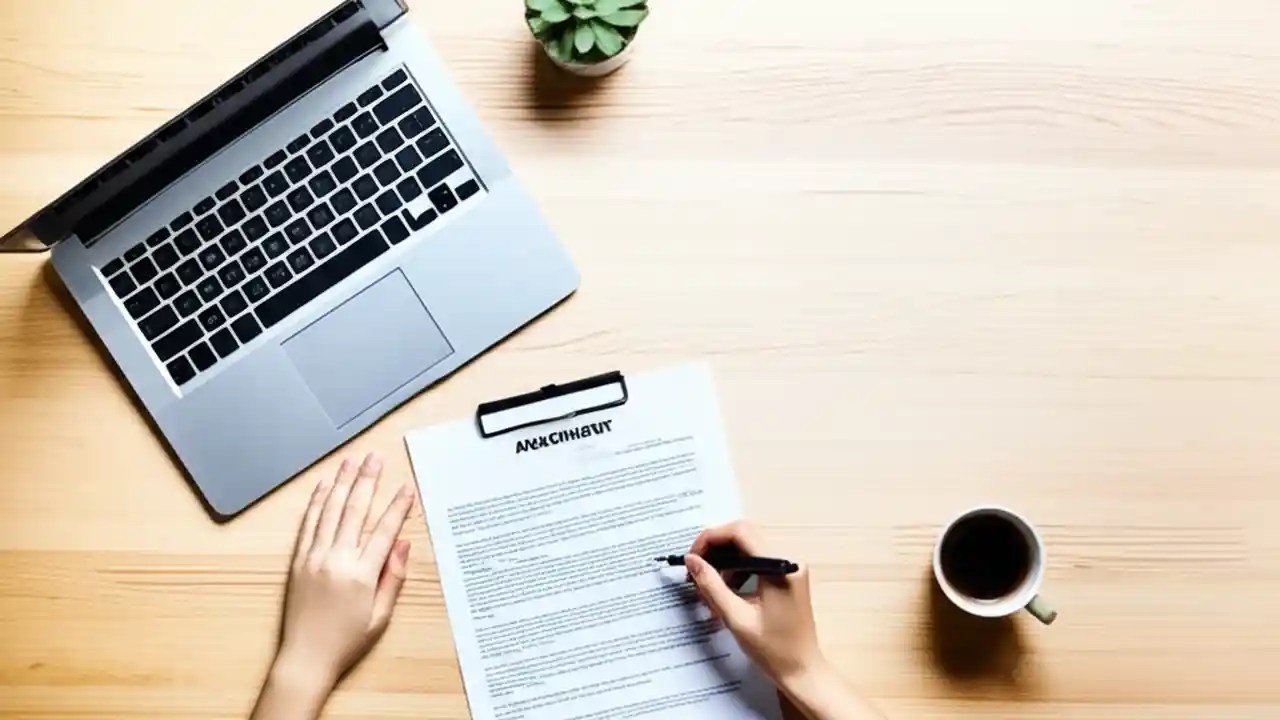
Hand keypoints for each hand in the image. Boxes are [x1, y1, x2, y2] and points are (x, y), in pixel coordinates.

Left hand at [252, 453, 416, 719]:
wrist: (305, 659)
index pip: (384, 531)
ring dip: (343, 484)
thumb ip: (393, 577)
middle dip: (368, 482)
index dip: (397, 508)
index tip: (406, 488)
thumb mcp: (380, 616)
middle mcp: (337, 560)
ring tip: (352, 462)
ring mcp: (314, 557)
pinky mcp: (298, 561)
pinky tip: (325, 486)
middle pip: (356, 511)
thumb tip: (403, 544)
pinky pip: (308, 525)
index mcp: (362, 574)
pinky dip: (317, 503)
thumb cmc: (347, 641)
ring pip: (331, 512)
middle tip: (376, 459)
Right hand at [685, 522, 821, 685]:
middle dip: (716, 548)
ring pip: (749, 545)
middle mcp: (789, 559)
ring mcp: (791, 566)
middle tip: (696, 570)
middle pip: (745, 534)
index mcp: (780, 567)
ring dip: (726, 558)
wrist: (802, 670)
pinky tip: (728, 589)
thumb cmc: (773, 649)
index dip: (711, 538)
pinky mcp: (788, 574)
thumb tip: (691, 560)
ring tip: (709, 583)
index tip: (692, 558)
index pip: (741, 532)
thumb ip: (712, 585)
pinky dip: (738, 568)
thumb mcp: (736, 618)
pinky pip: (757, 558)